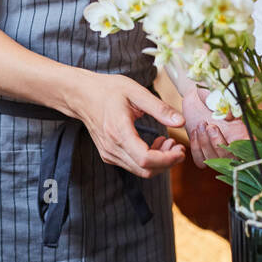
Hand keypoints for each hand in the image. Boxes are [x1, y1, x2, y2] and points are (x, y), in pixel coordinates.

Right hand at [68, 71, 185, 177]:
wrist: (81, 95)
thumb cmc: (107, 90)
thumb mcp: (135, 91)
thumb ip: (159, 108)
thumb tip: (181, 121)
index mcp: (119, 132)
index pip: (146, 159)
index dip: (167, 159)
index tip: (180, 149)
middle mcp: (112, 148)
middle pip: (146, 170)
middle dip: (167, 162)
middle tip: (178, 146)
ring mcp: (109, 154)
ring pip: (141, 171)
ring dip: (160, 162)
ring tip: (169, 142)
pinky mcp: (109, 155)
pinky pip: (133, 165)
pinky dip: (149, 160)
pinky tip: (156, 143)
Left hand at [182, 86, 248, 168]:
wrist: (198, 95)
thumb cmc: (213, 92)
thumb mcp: (221, 95)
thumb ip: (228, 104)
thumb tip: (229, 114)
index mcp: (244, 132)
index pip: (252, 150)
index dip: (244, 150)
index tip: (232, 137)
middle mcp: (233, 143)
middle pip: (231, 160)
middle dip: (218, 146)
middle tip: (210, 126)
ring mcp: (217, 149)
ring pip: (214, 161)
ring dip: (205, 144)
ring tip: (201, 124)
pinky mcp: (202, 151)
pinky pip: (200, 160)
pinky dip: (196, 148)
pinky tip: (195, 131)